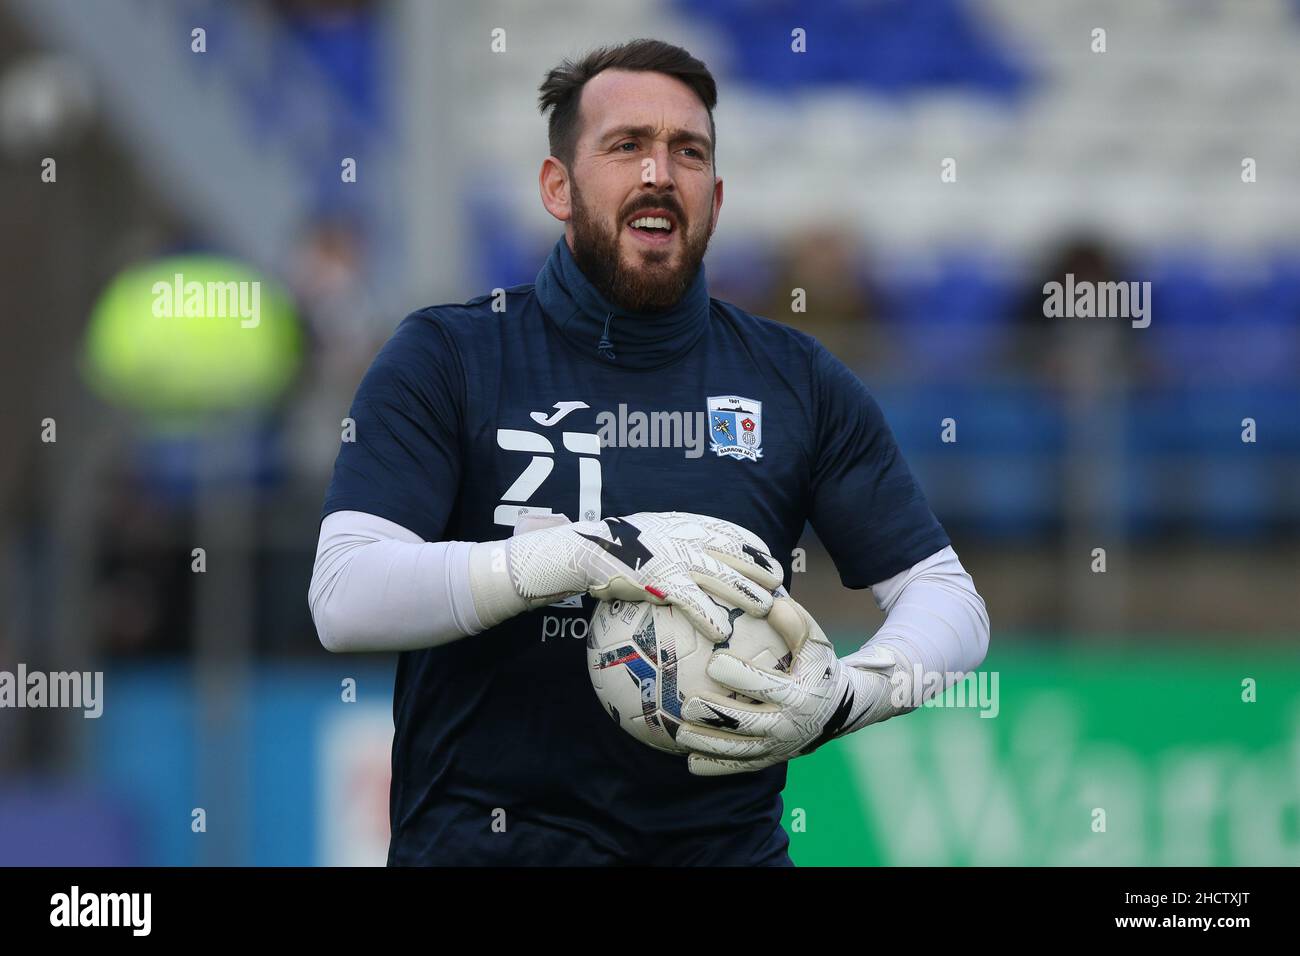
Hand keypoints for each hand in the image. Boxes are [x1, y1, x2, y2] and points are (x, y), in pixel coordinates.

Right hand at [506, 511, 783, 642]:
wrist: (581, 551)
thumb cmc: (612, 548)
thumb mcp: (647, 533)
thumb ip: (671, 541)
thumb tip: (689, 559)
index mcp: (683, 524)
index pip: (729, 530)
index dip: (753, 546)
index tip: (770, 557)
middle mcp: (684, 537)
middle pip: (734, 553)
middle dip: (762, 569)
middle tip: (781, 586)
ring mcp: (674, 557)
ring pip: (722, 576)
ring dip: (748, 592)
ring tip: (768, 607)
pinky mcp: (660, 579)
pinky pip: (693, 600)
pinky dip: (711, 615)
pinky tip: (724, 633)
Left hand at [676, 596, 909, 774]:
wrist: (838, 709)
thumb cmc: (817, 667)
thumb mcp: (815, 643)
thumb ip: (794, 623)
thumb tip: (769, 601)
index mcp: (798, 695)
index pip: (767, 687)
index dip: (741, 676)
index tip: (714, 663)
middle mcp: (787, 726)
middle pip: (747, 724)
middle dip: (716, 716)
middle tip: (688, 703)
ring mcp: (777, 747)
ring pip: (738, 751)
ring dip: (707, 744)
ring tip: (680, 733)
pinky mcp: (768, 759)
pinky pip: (739, 767)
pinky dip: (715, 767)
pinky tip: (690, 761)